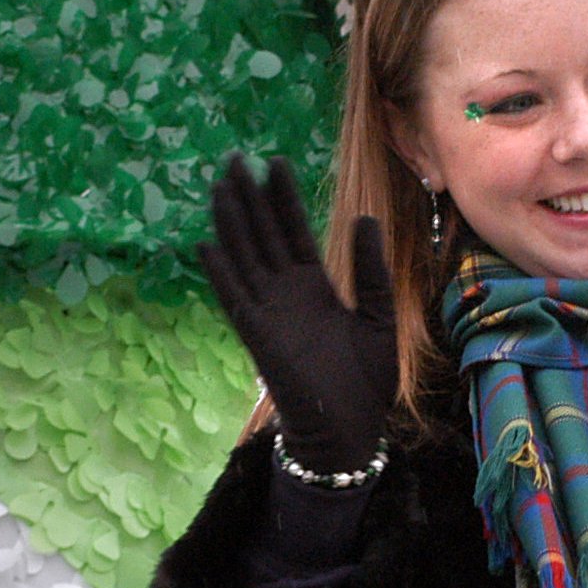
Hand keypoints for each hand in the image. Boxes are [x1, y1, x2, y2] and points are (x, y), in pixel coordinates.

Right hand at [197, 153, 396, 474]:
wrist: (350, 429)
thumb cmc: (366, 381)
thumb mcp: (380, 316)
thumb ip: (371, 271)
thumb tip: (364, 218)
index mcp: (316, 286)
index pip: (294, 231)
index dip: (283, 198)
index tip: (274, 162)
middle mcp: (287, 293)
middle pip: (262, 234)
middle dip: (250, 197)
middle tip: (234, 157)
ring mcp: (270, 312)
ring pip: (244, 257)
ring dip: (231, 222)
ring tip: (220, 185)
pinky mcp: (259, 335)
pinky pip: (235, 299)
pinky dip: (221, 274)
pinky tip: (207, 245)